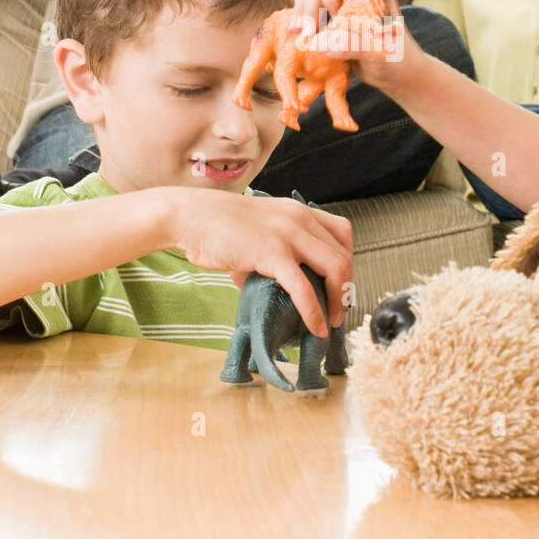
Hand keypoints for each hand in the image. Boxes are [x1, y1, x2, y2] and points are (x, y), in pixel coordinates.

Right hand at [167, 189, 352, 336]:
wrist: (190, 216)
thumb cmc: (216, 225)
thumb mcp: (256, 231)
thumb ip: (271, 254)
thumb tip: (270, 285)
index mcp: (298, 211)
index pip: (342, 232)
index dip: (347, 261)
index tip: (340, 285)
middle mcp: (300, 218)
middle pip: (344, 254)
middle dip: (347, 287)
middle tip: (337, 310)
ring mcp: (288, 234)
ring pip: (335, 268)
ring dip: (338, 300)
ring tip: (330, 321)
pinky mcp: (272, 253)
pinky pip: (303, 288)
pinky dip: (314, 312)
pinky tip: (315, 327)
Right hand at [290, 0, 420, 94]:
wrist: (396, 71)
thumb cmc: (395, 59)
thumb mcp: (377, 54)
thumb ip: (351, 46)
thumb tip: (315, 44)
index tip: (332, 19)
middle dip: (308, 6)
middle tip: (306, 34)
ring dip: (299, 9)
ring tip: (297, 33)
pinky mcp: (326, 13)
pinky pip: (304, 2)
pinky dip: (297, 15)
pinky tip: (298, 33)